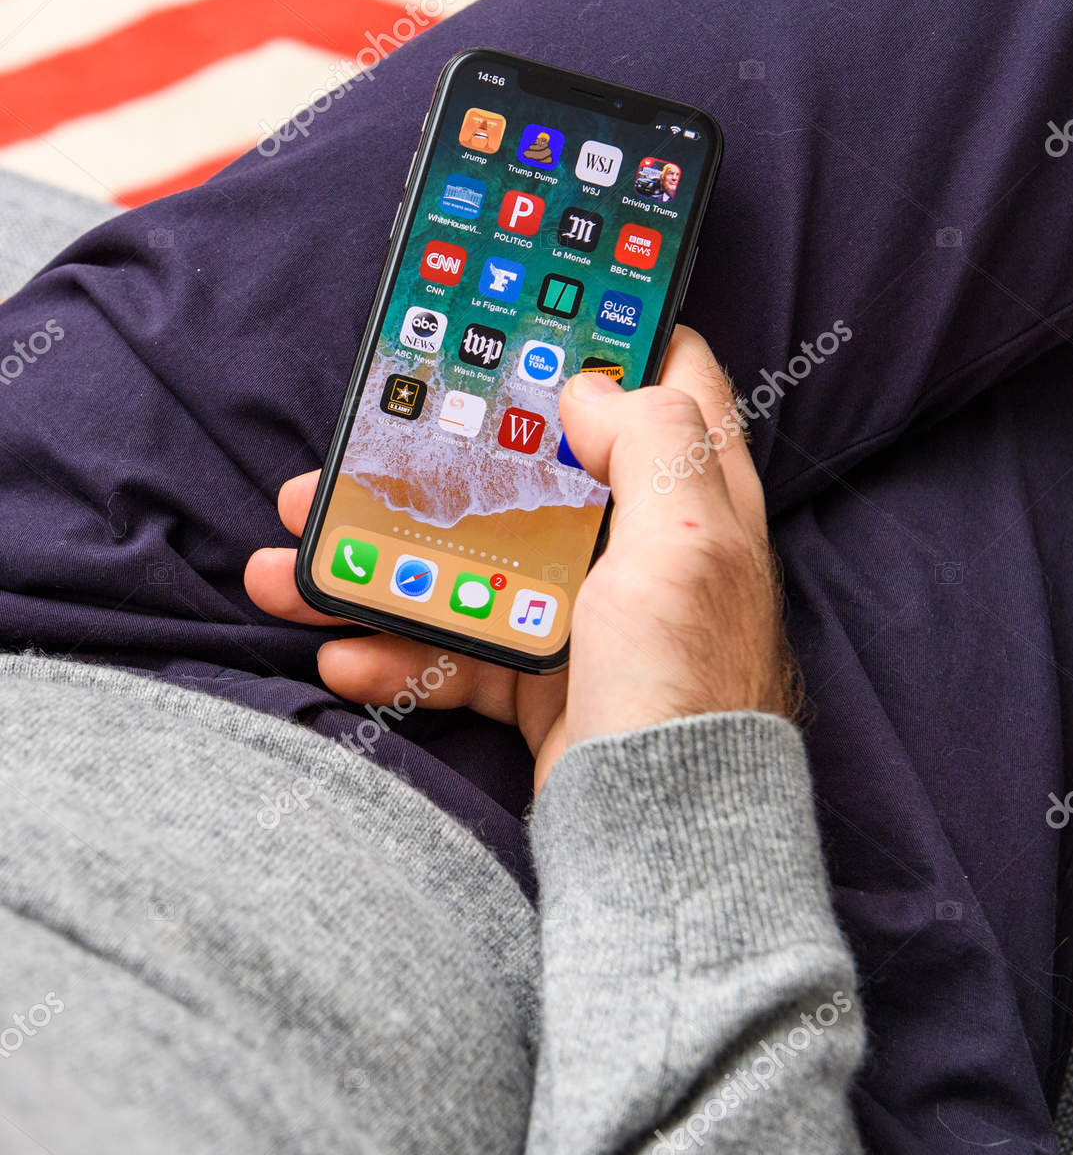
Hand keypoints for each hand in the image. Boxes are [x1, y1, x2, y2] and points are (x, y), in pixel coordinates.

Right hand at [244, 326, 791, 791]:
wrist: (664, 843)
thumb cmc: (684, 686)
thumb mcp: (683, 546)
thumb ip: (652, 445)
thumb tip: (592, 386)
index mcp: (696, 499)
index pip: (671, 384)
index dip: (609, 339)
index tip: (529, 311)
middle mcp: (647, 549)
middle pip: (536, 474)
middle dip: (439, 461)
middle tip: (356, 451)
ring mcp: (594, 620)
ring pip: (477, 563)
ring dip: (383, 564)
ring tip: (294, 566)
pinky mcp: (550, 684)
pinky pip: (461, 650)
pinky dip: (402, 652)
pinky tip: (345, 654)